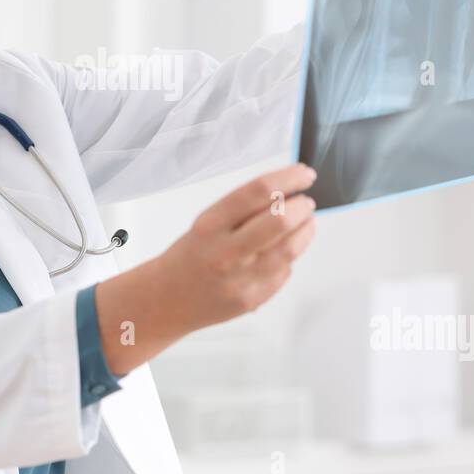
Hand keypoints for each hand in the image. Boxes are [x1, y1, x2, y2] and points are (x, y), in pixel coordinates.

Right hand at [95, 163, 317, 375]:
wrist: (167, 300)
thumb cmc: (190, 255)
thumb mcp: (206, 223)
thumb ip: (244, 210)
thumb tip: (288, 192)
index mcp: (210, 225)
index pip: (258, 191)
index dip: (289, 178)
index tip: (305, 173)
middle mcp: (224, 253)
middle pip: (280, 221)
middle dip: (303, 207)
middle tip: (307, 202)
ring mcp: (240, 280)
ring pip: (290, 249)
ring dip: (306, 230)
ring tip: (305, 222)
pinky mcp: (253, 299)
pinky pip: (285, 272)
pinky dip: (291, 256)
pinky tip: (283, 250)